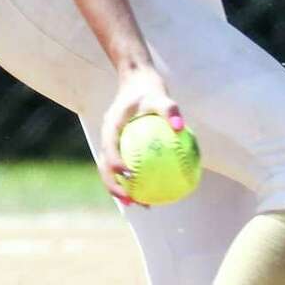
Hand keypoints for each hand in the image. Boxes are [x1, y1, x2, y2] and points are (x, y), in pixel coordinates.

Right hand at [99, 66, 184, 203]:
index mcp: (111, 126)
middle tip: (131, 201)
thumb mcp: (161, 95)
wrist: (136, 80)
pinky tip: (156, 190)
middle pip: (105, 168)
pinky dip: (136, 179)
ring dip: (123, 189)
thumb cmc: (149, 89)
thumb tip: (180, 127)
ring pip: (112, 172)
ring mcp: (112, 144)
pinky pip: (126, 166)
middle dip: (115, 187)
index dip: (115, 163)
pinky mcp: (120, 147)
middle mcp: (108, 138)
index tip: (129, 175)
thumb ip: (170, 110)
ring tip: (143, 204)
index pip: (109, 148)